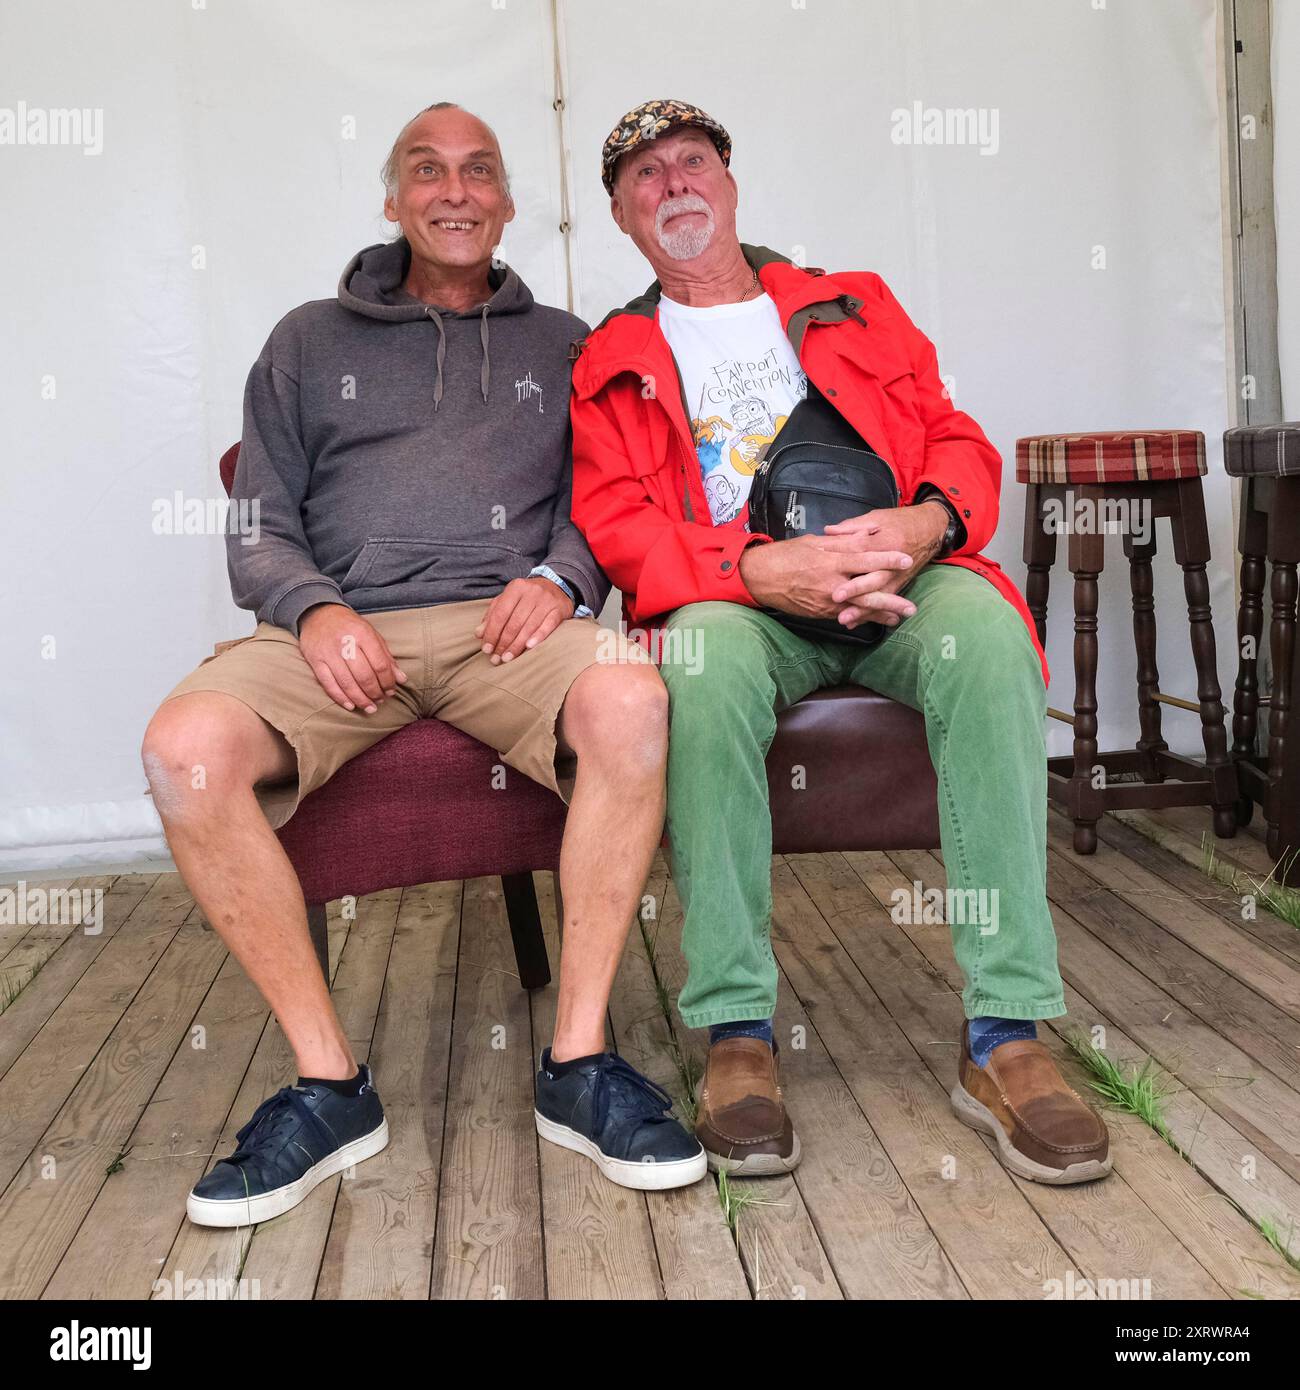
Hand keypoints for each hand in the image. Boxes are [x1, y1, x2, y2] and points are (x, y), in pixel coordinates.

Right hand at [299, 603, 407, 712]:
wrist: (318, 614)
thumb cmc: (350, 626)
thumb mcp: (372, 634)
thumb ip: (387, 656)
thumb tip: (401, 679)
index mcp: (363, 634)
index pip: (380, 664)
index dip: (388, 681)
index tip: (391, 690)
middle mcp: (345, 643)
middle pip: (364, 676)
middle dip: (375, 692)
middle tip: (381, 700)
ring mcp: (328, 653)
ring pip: (346, 683)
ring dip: (360, 699)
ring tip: (370, 707)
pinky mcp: (315, 660)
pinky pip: (328, 684)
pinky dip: (340, 698)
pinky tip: (350, 705)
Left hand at [476, 576, 573, 663]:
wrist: (557, 587)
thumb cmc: (527, 597)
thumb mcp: (508, 600)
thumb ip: (493, 614)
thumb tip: (479, 634)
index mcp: (516, 588)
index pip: (500, 614)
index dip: (492, 633)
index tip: (486, 649)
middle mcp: (532, 592)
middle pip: (514, 622)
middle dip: (503, 643)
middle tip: (496, 658)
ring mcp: (547, 601)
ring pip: (529, 627)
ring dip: (517, 646)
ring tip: (507, 658)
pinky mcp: (559, 610)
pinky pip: (548, 625)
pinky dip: (538, 637)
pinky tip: (529, 647)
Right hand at [739, 534, 917, 624]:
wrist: (760, 578)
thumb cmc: (786, 555)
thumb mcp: (815, 541)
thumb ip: (844, 540)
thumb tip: (870, 533)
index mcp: (831, 560)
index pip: (865, 559)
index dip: (887, 560)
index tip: (906, 560)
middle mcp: (831, 583)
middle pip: (867, 593)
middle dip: (890, 601)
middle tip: (911, 608)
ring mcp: (825, 601)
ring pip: (858, 609)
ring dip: (879, 615)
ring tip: (898, 619)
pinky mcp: (819, 612)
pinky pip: (844, 615)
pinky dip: (860, 618)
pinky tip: (874, 620)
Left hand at [823, 501, 947, 628]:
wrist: (931, 529)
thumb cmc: (901, 521)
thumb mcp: (876, 518)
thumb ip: (851, 527)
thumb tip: (828, 531)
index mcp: (884, 541)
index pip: (861, 551)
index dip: (844, 559)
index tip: (825, 563)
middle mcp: (891, 562)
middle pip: (872, 577)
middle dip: (855, 589)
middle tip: (836, 597)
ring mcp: (896, 576)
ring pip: (877, 595)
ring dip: (862, 609)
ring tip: (844, 618)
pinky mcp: (898, 585)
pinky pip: (883, 601)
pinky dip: (869, 614)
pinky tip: (854, 623)